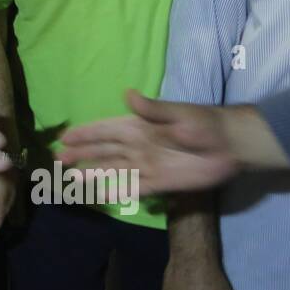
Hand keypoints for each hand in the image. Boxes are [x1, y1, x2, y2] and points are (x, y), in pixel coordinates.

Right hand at [58, 89, 240, 193]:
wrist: (232, 147)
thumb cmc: (205, 124)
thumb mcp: (178, 114)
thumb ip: (151, 109)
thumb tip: (126, 94)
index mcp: (138, 127)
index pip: (105, 130)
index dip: (84, 134)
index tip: (63, 138)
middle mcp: (138, 146)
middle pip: (103, 152)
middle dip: (81, 154)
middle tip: (58, 160)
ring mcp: (148, 165)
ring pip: (113, 170)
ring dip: (93, 173)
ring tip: (71, 178)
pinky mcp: (161, 183)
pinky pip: (134, 188)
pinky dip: (118, 192)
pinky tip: (103, 196)